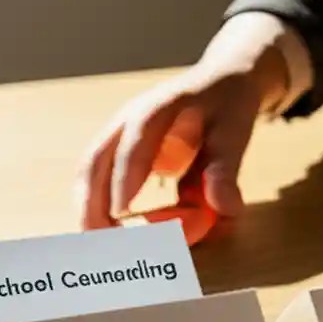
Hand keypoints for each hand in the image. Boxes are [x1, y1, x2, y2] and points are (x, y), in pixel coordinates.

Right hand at [76, 32, 287, 231]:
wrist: (220, 80)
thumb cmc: (227, 104)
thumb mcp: (235, 131)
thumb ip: (226, 169)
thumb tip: (224, 208)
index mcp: (158, 110)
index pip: (134, 146)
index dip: (125, 180)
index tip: (121, 213)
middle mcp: (129, 120)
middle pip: (96, 160)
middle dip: (92, 202)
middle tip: (98, 239)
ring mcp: (118, 132)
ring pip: (89, 170)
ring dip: (87, 206)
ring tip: (96, 241)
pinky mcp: (118, 146)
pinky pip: (97, 175)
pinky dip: (95, 202)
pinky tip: (103, 228)